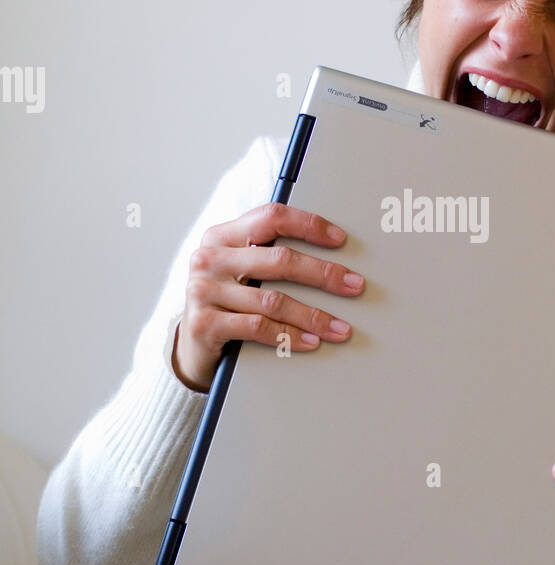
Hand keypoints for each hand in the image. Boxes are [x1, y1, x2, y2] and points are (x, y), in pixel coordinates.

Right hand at [173, 202, 364, 391]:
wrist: (191, 346)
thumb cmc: (226, 302)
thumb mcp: (240, 270)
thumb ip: (268, 254)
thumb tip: (331, 255)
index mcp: (222, 236)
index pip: (271, 217)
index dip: (309, 225)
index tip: (340, 239)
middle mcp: (210, 259)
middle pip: (279, 260)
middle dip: (323, 274)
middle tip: (353, 285)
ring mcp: (204, 291)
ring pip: (273, 300)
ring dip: (314, 316)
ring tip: (340, 327)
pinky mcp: (204, 323)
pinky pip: (258, 327)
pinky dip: (290, 336)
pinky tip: (312, 341)